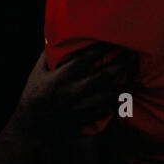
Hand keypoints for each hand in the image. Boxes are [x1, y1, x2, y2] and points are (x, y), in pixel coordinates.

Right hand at [10, 43, 137, 135]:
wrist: (31, 127)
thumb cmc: (34, 94)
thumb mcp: (37, 72)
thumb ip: (49, 54)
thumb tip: (59, 36)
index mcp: (60, 78)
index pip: (84, 59)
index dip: (101, 48)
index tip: (113, 38)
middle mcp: (71, 93)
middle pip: (102, 77)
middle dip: (120, 65)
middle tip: (133, 55)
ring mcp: (79, 109)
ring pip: (107, 96)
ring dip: (122, 85)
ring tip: (132, 74)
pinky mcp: (83, 120)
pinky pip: (104, 111)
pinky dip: (114, 102)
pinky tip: (122, 93)